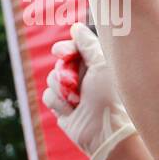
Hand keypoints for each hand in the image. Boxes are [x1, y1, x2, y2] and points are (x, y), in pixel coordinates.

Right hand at [43, 23, 136, 159]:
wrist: (106, 131)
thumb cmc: (110, 97)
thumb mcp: (102, 65)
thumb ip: (88, 45)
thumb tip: (76, 27)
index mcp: (96, 65)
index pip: (73, 49)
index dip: (65, 49)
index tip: (61, 52)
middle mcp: (85, 77)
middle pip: (60, 62)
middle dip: (64, 72)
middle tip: (74, 83)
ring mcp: (73, 93)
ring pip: (51, 78)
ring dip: (62, 88)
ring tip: (78, 100)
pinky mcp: (63, 108)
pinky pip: (48, 96)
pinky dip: (58, 102)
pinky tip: (71, 111)